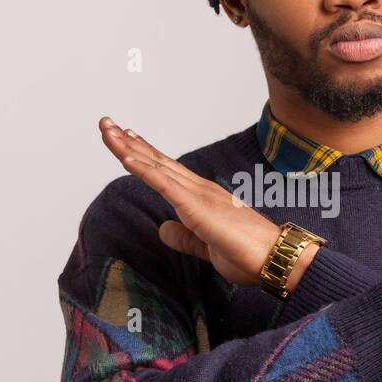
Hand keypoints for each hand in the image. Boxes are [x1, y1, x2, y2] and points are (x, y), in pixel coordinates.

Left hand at [98, 117, 317, 290]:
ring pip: (155, 166)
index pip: (166, 171)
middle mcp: (198, 189)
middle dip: (129, 142)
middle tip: (106, 123)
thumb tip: (163, 229)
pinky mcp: (197, 206)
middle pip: (156, 161)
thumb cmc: (249, 255)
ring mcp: (198, 195)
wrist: (275, 258)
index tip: (126, 138)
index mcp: (201, 198)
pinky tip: (125, 157)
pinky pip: (164, 184)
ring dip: (129, 147)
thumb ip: (185, 237)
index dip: (144, 154)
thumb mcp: (207, 248)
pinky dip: (143, 169)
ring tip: (107, 129)